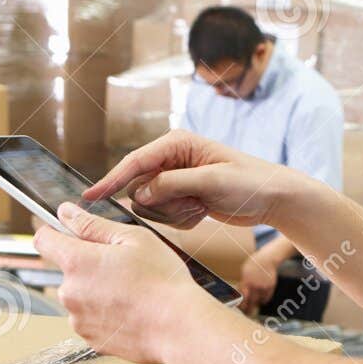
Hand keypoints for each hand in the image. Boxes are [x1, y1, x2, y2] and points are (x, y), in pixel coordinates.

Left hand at [33, 202, 210, 363]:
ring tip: (130, 292)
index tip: (68, 233)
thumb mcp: (133, 239)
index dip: (54, 232)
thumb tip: (66, 212)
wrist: (179, 328)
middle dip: (88, 265)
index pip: (43, 240)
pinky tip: (130, 311)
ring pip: (80, 296)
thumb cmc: (162, 281)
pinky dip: (105, 314)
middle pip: (67, 270)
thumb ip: (93, 225)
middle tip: (122, 266)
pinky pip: (91, 319)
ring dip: (96, 291)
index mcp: (77, 262)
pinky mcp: (90, 340)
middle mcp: (70, 292)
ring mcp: (78, 319)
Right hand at [84, 130, 300, 230]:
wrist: (273, 198)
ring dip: (176, 213)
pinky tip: (204, 211)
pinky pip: (165, 217)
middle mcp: (170, 159)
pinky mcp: (180, 197)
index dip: (111, 180)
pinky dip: (184, 219)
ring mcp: (174, 180)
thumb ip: (173, 184)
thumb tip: (141, 193)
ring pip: (151, 207)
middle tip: (195, 202)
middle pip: (140, 190)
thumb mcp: (212, 181)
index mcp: (176, 144)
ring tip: (203, 206)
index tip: (90, 196)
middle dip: (164, 204)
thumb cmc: (249, 182)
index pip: (134, 162)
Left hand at [238, 252, 280, 316]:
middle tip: (247, 314)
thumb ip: (242, 284)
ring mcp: (264, 286)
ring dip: (256, 304)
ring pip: (259, 301)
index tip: (241, 310)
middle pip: (251, 302)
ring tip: (254, 305)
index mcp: (246, 281)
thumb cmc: (252, 266)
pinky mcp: (271, 286)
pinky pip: (266, 298)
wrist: (266, 259)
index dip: (241, 306)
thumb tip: (239, 296)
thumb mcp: (244, 273)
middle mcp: (255, 285)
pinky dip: (264, 300)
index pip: (242, 298)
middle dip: (249, 310)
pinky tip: (261, 299)